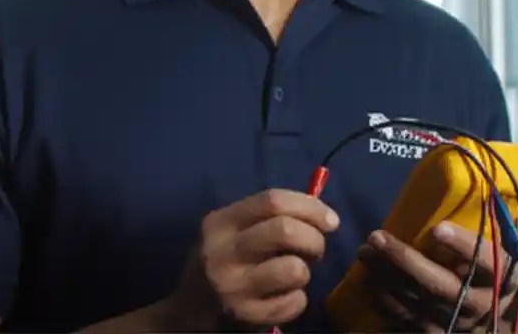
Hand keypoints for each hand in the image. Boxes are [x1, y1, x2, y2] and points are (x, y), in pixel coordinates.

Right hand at [160, 189, 340, 329]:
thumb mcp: (229, 231)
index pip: (272, 200)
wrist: (186, 311)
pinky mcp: (244, 316)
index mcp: (220, 222)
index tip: (331, 221)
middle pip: (285, 230)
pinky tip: (284, 297)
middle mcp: (222, 251)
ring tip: (295, 274)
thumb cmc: (220, 261)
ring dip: (305, 271)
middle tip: (315, 250)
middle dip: (314, 239)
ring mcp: (232, 286)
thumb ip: (264, 217)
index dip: (310, 207)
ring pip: (294, 269)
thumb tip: (320, 212)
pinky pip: (294, 303)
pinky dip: (298, 299)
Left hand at [358, 222, 517, 332]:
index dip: (462, 245)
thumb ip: (486, 227)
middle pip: (440, 285)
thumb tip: (466, 184)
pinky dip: (385, 300)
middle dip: (405, 260)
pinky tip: (368, 280)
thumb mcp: (502, 248)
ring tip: (365, 253)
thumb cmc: (493, 268)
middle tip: (375, 237)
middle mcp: (479, 302)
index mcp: (501, 274)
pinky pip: (407, 320)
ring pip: (418, 303)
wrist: (501, 316)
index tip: (438, 228)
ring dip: (386, 278)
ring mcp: (457, 323)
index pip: (483, 259)